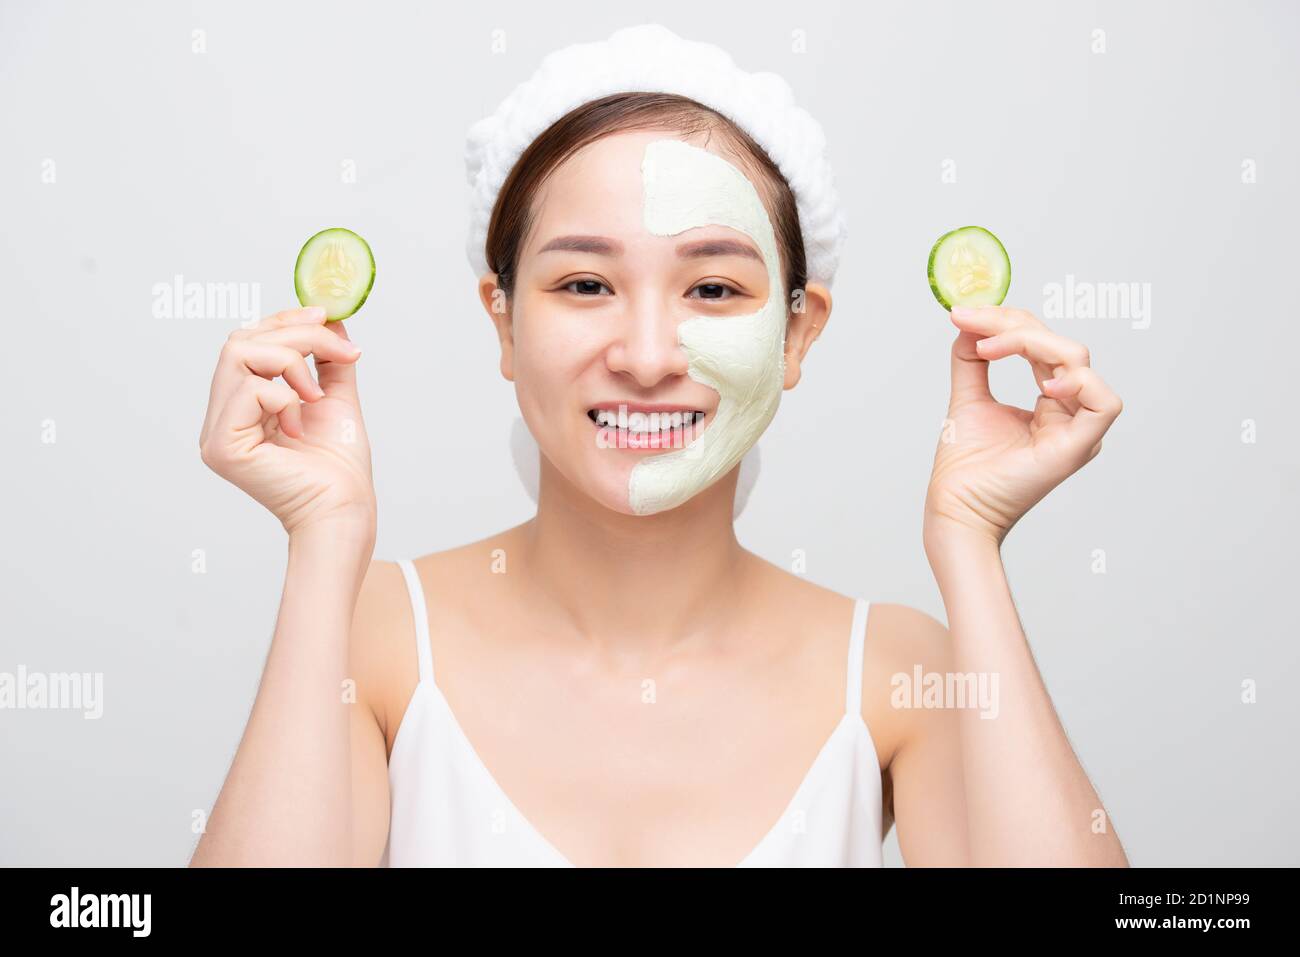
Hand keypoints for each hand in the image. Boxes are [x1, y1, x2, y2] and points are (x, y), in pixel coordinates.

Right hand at [198, 306, 375, 537]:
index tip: (323, 315)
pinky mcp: (222, 446)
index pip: (247, 342)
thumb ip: (327, 358)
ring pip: (239, 354)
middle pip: (241, 340)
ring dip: (291, 363)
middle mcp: (220, 417)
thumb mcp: (335, 396)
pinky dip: (285, 398)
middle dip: (297, 335)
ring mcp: (215, 433)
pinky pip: (249, 388)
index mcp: (240, 406)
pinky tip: (299, 426)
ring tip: (314, 397)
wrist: (344, 509)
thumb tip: (329, 318)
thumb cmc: (339, 467)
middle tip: (338, 353)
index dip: (283, 320)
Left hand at [923, 305, 1122, 551]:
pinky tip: (1041, 380)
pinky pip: (1103, 403)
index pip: (1042, 343)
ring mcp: (1078, 430)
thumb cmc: (965, 467)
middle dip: (1012, 326)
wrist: (955, 507)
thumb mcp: (967, 397)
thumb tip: (968, 319)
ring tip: (987, 349)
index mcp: (1052, 402)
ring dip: (1031, 343)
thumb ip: (972, 358)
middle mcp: (1070, 412)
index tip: (963, 314)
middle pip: (1059, 345)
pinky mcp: (1079, 447)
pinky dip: (1078, 382)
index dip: (1008, 321)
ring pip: (1077, 361)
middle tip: (969, 321)